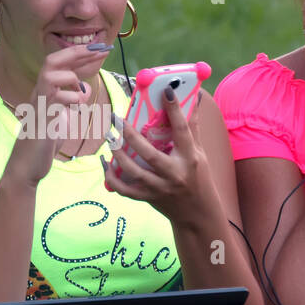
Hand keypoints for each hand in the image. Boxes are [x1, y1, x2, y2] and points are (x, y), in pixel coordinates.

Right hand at [4, 43, 112, 186]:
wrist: (27, 164)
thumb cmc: (44, 141)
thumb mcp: (61, 115)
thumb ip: (70, 101)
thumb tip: (84, 90)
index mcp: (45, 91)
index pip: (59, 63)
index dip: (79, 54)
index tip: (99, 49)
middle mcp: (39, 93)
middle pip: (51, 61)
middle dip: (76, 53)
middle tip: (99, 50)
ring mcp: (38, 105)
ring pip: (48, 76)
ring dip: (70, 78)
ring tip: (82, 94)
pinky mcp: (40, 119)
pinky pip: (53, 99)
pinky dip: (69, 98)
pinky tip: (78, 108)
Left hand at [100, 87, 216, 227]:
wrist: (198, 214)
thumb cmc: (199, 177)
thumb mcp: (200, 153)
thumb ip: (193, 127)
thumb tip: (196, 97)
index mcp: (190, 158)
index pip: (182, 130)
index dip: (174, 109)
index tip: (165, 90)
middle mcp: (175, 173)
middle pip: (149, 153)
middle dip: (129, 134)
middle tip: (116, 118)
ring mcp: (160, 188)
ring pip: (133, 171)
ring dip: (117, 153)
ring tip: (108, 136)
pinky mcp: (148, 198)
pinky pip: (125, 189)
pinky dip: (111, 177)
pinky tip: (104, 162)